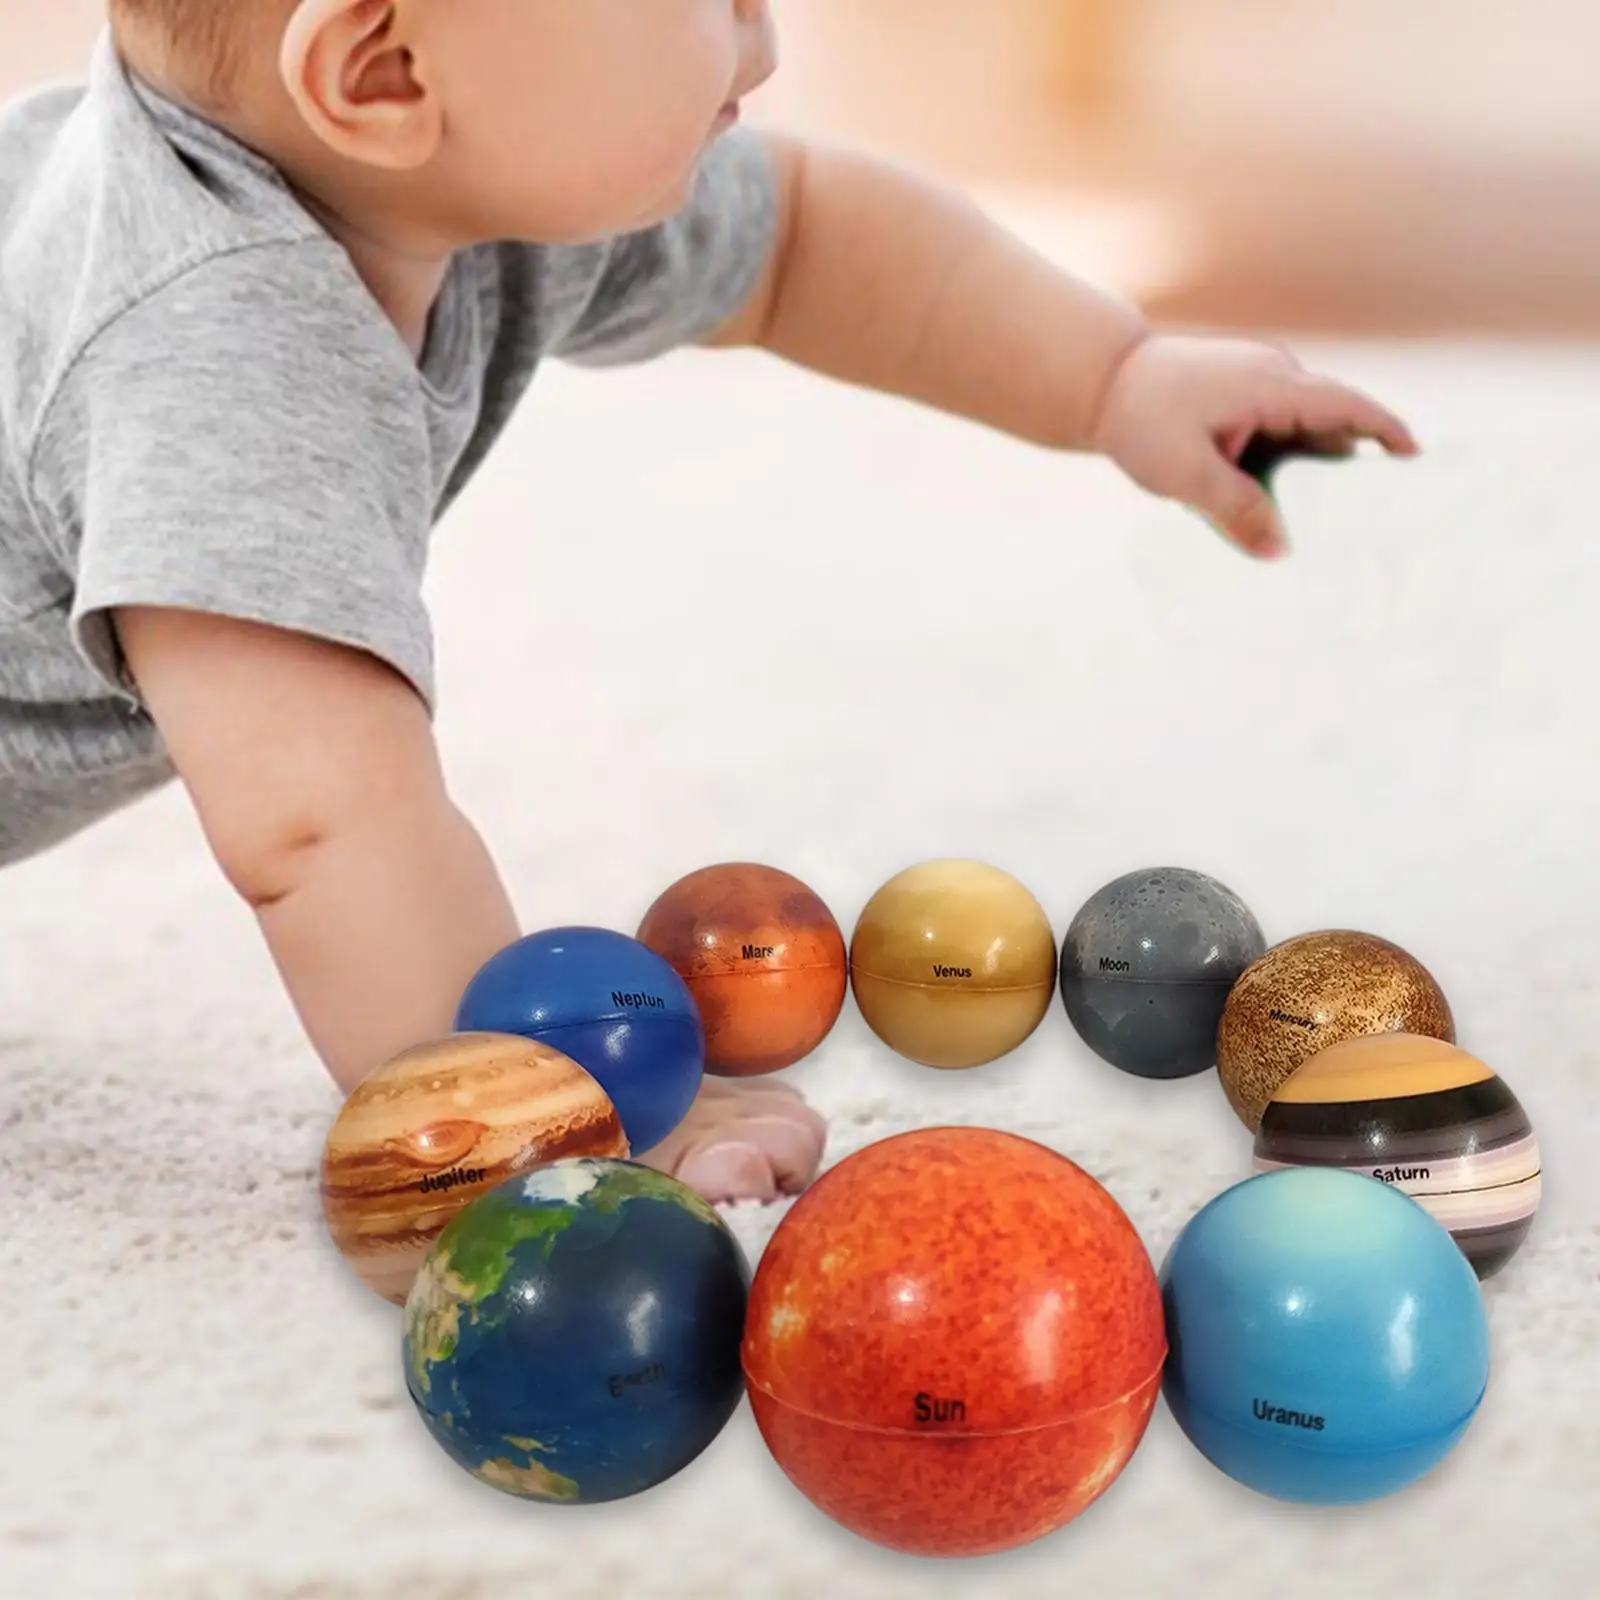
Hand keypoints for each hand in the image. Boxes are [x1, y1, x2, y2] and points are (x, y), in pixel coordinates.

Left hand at [1090, 334, 1419, 558]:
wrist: (1099, 382)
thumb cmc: (1139, 419)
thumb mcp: (1184, 473)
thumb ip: (1236, 510)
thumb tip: (1282, 552)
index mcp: (1271, 385)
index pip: (1349, 407)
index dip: (1387, 433)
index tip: (1417, 463)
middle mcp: (1274, 376)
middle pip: (1334, 421)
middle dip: (1359, 463)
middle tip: (1383, 512)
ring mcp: (1257, 383)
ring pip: (1304, 429)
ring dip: (1319, 467)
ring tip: (1337, 518)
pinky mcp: (1239, 397)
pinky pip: (1279, 429)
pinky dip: (1289, 461)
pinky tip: (1285, 501)